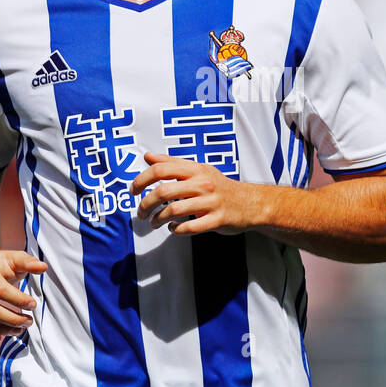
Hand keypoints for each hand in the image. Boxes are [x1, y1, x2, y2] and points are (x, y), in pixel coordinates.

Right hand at [0, 243, 46, 343]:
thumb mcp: (14, 258)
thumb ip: (28, 262)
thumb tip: (43, 267)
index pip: (1, 290)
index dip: (19, 300)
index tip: (33, 304)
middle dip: (12, 319)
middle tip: (29, 322)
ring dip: (1, 330)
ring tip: (19, 330)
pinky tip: (0, 337)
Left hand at [130, 151, 259, 235]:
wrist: (251, 203)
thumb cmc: (219, 186)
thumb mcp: (198, 170)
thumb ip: (172, 163)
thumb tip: (147, 156)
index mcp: (196, 169)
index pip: (161, 169)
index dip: (142, 179)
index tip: (134, 190)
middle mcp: (202, 183)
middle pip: (163, 191)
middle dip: (146, 203)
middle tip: (140, 212)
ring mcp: (211, 202)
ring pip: (174, 210)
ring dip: (158, 219)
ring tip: (154, 222)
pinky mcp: (217, 220)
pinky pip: (190, 227)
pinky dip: (176, 230)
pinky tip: (173, 229)